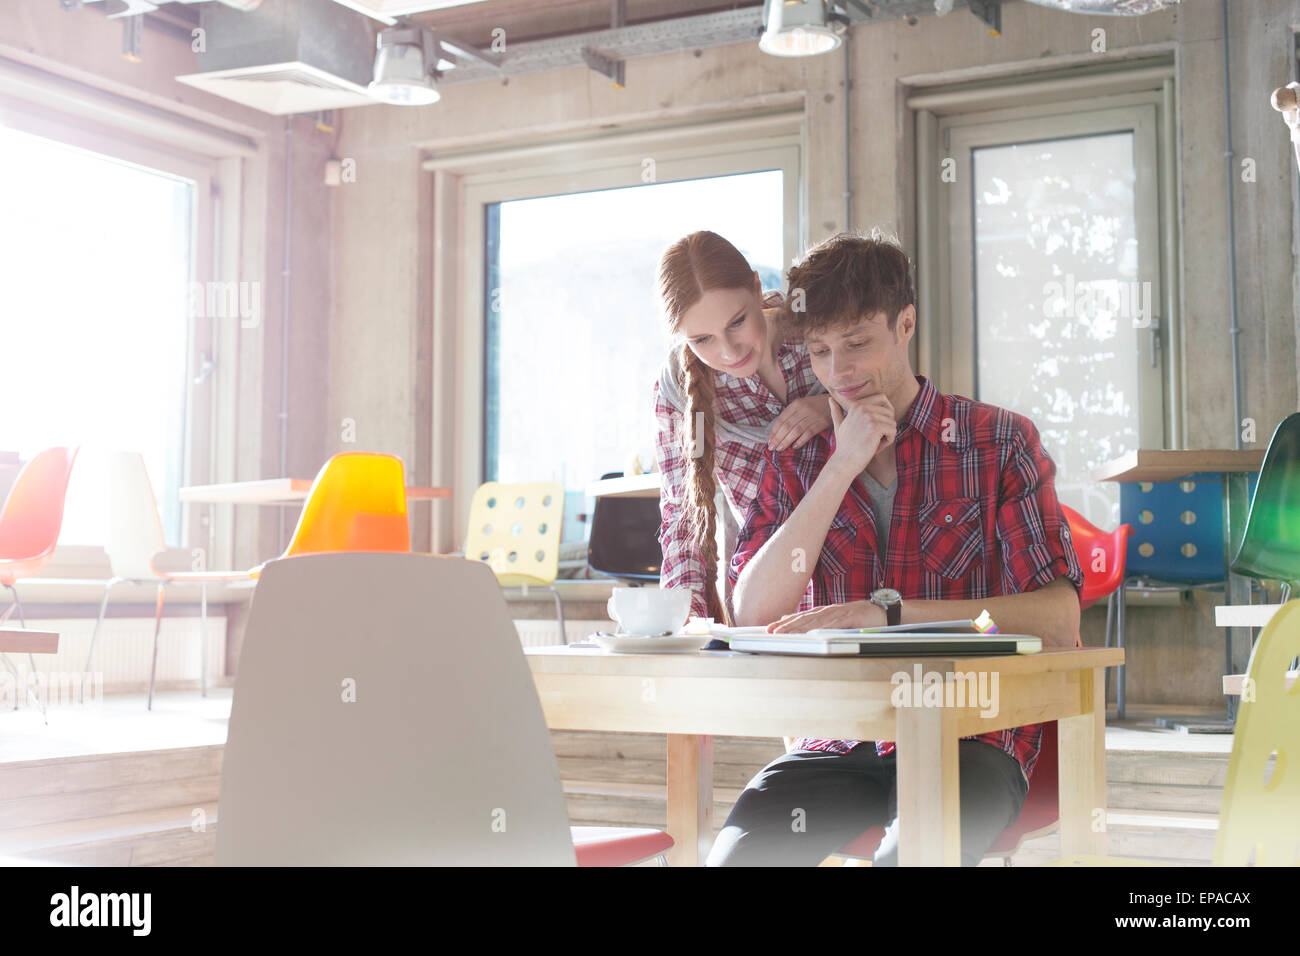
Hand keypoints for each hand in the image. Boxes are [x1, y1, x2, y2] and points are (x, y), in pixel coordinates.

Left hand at [766, 600, 884, 632]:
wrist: (884, 613)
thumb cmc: (862, 619)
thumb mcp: (839, 623)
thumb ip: (822, 624)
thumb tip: (801, 627)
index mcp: (825, 613)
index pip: (801, 618)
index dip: (785, 623)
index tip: (771, 628)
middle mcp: (829, 611)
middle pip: (803, 618)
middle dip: (785, 625)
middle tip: (770, 630)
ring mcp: (838, 613)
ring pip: (813, 620)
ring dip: (796, 626)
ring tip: (783, 632)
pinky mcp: (849, 616)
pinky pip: (832, 622)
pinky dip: (819, 626)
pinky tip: (809, 631)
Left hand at [768, 395, 833, 451]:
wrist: (836, 401)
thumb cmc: (816, 406)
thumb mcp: (802, 405)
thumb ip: (791, 415)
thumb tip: (778, 431)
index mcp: (796, 404)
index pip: (781, 419)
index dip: (774, 432)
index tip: (769, 441)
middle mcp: (803, 409)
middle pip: (787, 426)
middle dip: (778, 438)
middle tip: (772, 447)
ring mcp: (813, 416)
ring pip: (796, 431)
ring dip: (786, 441)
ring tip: (780, 448)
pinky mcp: (821, 423)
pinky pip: (808, 434)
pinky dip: (800, 441)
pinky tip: (794, 446)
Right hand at [827, 393, 894, 472]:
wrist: (844, 461)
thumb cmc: (844, 446)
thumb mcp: (839, 425)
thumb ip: (836, 411)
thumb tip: (830, 399)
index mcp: (857, 405)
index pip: (882, 398)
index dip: (884, 413)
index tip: (875, 427)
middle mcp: (863, 407)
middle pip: (890, 412)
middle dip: (886, 425)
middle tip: (874, 437)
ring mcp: (869, 417)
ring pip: (892, 422)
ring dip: (887, 435)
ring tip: (873, 443)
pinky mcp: (875, 427)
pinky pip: (893, 431)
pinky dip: (888, 441)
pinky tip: (876, 447)